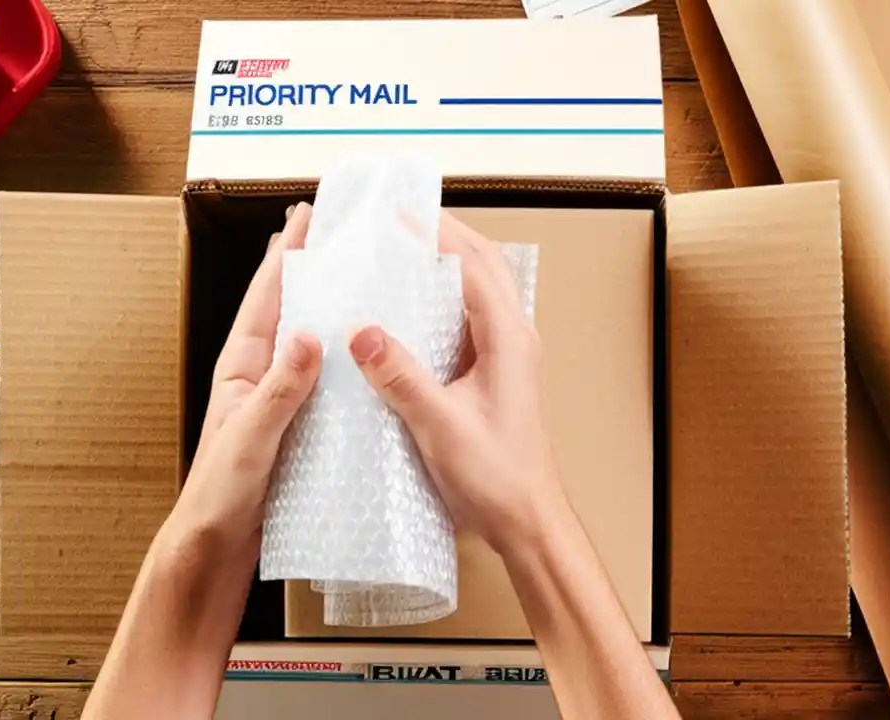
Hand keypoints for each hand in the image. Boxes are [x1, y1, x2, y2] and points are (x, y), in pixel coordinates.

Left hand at [163, 203, 321, 555]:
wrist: (216, 550)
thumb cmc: (220, 497)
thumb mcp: (251, 438)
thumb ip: (279, 390)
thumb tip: (305, 334)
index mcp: (240, 370)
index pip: (266, 299)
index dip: (286, 256)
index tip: (306, 217)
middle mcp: (258, 378)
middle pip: (286, 309)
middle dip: (306, 269)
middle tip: (333, 230)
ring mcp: (278, 401)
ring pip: (306, 342)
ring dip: (326, 309)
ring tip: (355, 278)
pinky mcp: (296, 428)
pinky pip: (322, 380)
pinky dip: (340, 358)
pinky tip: (363, 355)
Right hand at [349, 212, 567, 553]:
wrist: (528, 520)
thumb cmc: (497, 477)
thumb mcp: (440, 426)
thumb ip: (401, 377)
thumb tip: (361, 332)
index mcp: (508, 339)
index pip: (473, 265)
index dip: (436, 235)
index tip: (396, 215)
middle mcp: (514, 338)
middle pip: (485, 265)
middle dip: (446, 235)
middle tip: (401, 218)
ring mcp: (508, 354)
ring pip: (481, 288)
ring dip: (449, 261)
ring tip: (405, 248)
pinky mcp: (496, 374)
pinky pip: (472, 318)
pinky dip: (447, 296)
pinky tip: (414, 306)